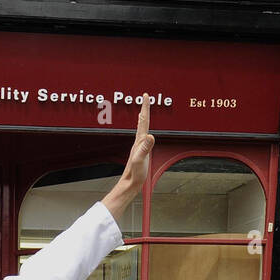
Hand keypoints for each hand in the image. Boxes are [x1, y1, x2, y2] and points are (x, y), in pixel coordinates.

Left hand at [102, 94, 153, 220]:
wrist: (130, 184)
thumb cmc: (135, 174)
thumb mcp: (140, 160)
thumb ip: (144, 148)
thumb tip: (150, 136)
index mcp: (140, 141)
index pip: (143, 121)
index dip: (145, 108)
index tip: (145, 96)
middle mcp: (139, 142)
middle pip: (142, 122)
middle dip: (144, 109)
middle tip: (145, 98)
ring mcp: (139, 147)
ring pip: (142, 129)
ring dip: (143, 119)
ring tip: (143, 111)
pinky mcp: (140, 152)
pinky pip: (143, 138)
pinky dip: (144, 131)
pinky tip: (144, 133)